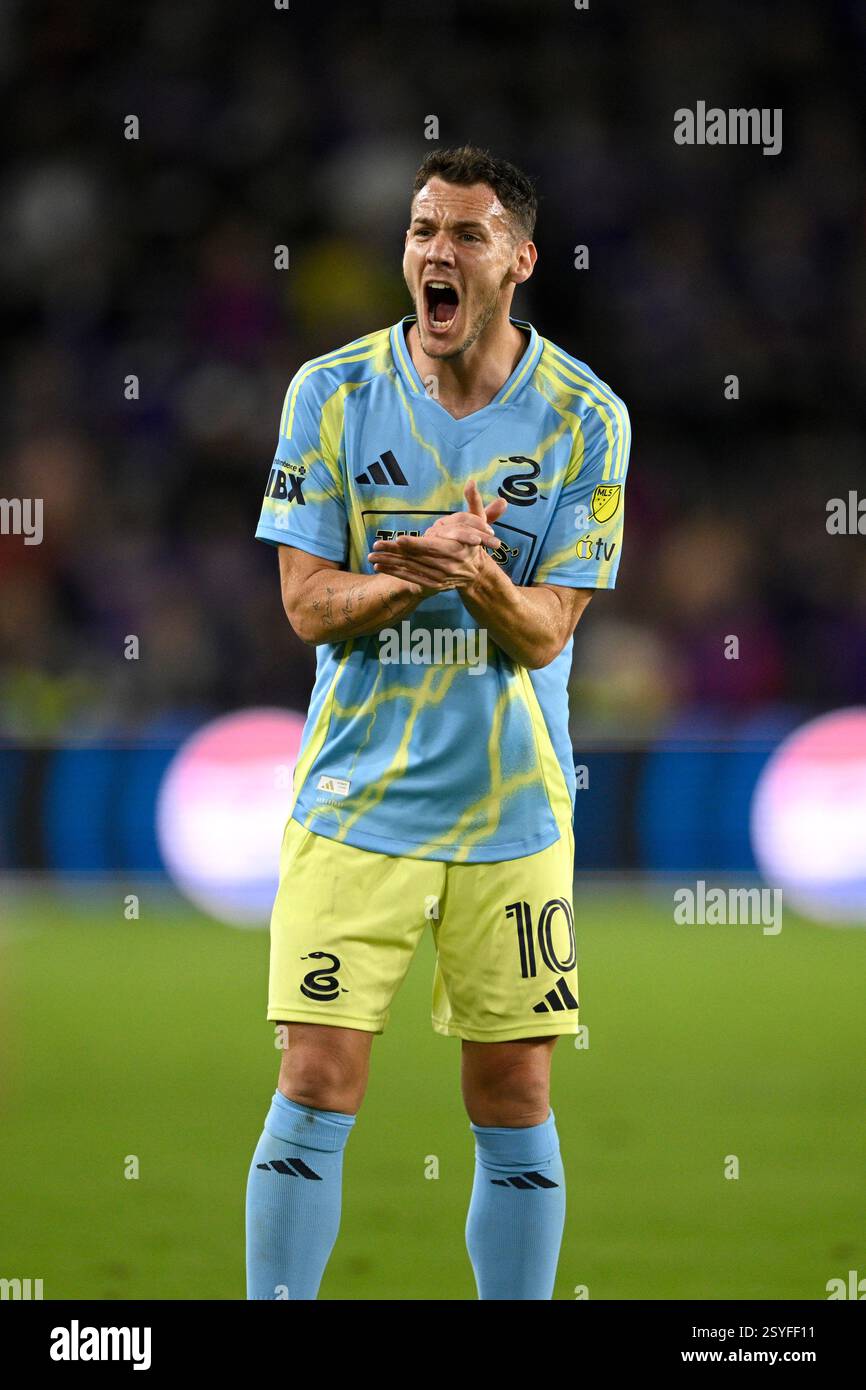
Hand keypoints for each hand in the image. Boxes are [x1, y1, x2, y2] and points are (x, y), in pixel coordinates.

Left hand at [367, 480, 507, 590]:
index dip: (415, 543)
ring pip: (411, 568)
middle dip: (394, 552)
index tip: (399, 539)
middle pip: (417, 557)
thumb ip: (474, 501)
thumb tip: (471, 481)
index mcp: (457, 549)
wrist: (477, 572)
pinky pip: (410, 577)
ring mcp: (439, 577)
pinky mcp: (432, 584)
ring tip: (372, 556)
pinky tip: (379, 567)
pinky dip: (394, 572)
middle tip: (376, 545)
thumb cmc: (474, 541)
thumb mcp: (478, 520)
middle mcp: (447, 566)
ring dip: (390, 563)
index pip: (432, 546)